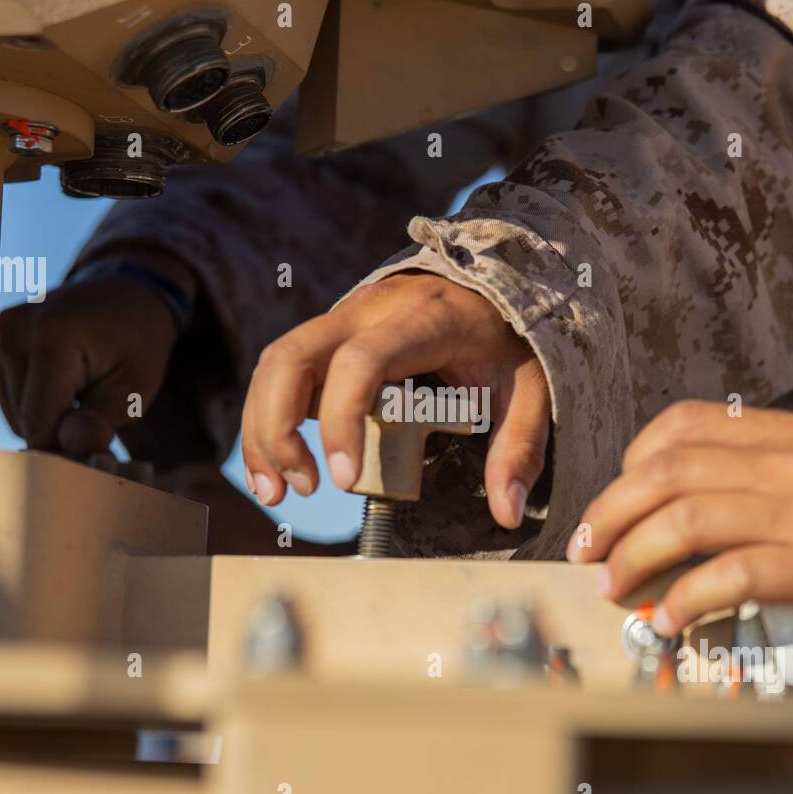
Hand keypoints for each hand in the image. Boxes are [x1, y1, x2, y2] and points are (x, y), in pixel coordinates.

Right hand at [0, 258, 185, 453]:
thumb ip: (99, 421)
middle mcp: (12, 330)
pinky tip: (63, 382)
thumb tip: (73, 448)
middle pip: (25, 421)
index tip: (96, 446)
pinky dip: (38, 402)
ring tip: (81, 388)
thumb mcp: (134, 388)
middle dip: (61, 428)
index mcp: (51, 337)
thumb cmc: (137, 344)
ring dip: (50, 416)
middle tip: (96, 404)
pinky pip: (11, 399)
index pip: (39, 423)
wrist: (127, 295)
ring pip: (15, 414)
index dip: (66, 446)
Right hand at [241, 271, 549, 528]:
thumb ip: (519, 447)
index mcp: (422, 319)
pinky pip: (281, 369)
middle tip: (301, 490)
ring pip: (275, 363)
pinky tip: (280, 465)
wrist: (493, 280)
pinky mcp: (329, 332)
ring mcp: (342, 315)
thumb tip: (508, 513)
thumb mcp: (529, 388)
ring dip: (263, 429)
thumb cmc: (508, 337)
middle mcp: (369, 309)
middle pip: (292, 356)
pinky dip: (268, 417)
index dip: (341, 421)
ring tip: (278, 490)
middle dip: (278, 428)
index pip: (360, 363)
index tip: (345, 480)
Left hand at [567, 401, 792, 641]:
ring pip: (686, 520)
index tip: (611, 501)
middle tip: (584, 550)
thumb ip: (754, 464)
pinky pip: (730, 576)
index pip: (680, 425)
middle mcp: (789, 461)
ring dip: (632, 557)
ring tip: (612, 587)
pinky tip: (666, 619)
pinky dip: (684, 599)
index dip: (628, 463)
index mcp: (784, 431)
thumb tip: (671, 494)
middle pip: (666, 473)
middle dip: (608, 513)